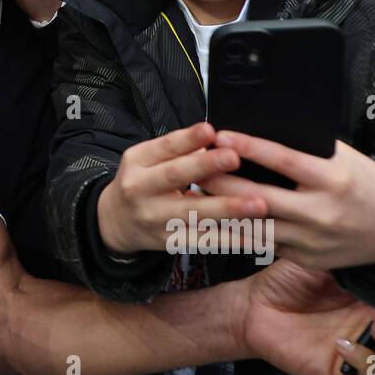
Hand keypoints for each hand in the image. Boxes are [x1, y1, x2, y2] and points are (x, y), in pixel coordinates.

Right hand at [95, 123, 264, 254]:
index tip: (211, 131)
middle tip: (235, 159)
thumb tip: (212, 140)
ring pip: (194, 214)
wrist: (115, 222)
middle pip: (174, 177)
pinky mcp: (170, 243)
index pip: (163, 147)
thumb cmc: (143, 181)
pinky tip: (257, 238)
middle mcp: (140, 191)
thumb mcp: (147, 159)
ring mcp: (154, 220)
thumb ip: (177, 149)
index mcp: (136, 162)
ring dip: (228, 210)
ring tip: (258, 205)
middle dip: (205, 167)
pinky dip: (232, 240)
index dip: (187, 139)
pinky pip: (204, 242)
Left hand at [201, 132, 374, 270]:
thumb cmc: (366, 184)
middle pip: (259, 196)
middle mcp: (321, 212)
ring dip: (222, 210)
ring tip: (196, 194)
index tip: (220, 135)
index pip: (283, 160)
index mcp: (333, 180)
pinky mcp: (305, 258)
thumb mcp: (346, 159)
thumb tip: (263, 131)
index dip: (249, 147)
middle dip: (222, 182)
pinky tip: (216, 220)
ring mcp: (312, 240)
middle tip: (193, 166)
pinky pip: (265, 243)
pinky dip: (239, 231)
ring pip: (255, 225)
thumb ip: (309, 150)